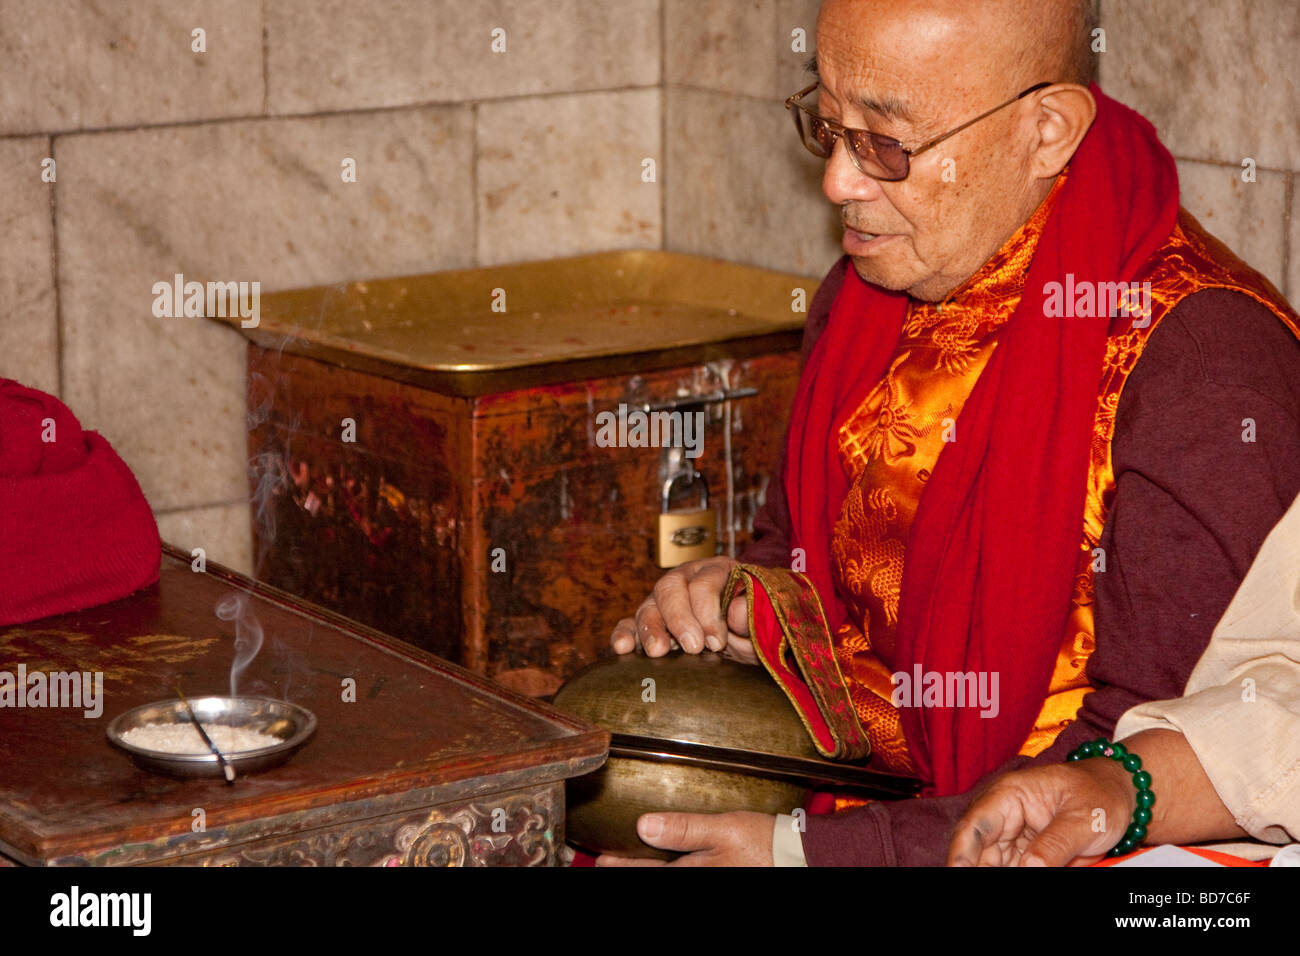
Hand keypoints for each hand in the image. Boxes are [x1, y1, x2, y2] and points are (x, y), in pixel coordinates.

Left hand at [595, 812, 774, 865]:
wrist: (795, 859)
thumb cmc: (761, 844)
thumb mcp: (723, 829)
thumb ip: (684, 829)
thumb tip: (643, 825)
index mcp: (692, 873)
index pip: (647, 871)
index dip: (622, 864)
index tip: (603, 857)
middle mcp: (696, 881)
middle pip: (655, 875)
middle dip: (632, 867)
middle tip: (608, 860)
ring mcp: (706, 880)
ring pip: (668, 874)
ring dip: (650, 868)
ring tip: (632, 860)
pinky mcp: (716, 875)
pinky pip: (686, 872)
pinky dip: (670, 867)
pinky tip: (667, 860)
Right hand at [610, 556, 756, 662]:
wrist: (754, 640)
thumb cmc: (760, 626)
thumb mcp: (766, 621)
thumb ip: (754, 614)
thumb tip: (735, 612)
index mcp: (719, 571)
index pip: (704, 582)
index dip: (708, 612)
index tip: (717, 642)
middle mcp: (687, 579)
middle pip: (670, 588)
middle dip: (679, 618)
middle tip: (693, 647)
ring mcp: (666, 601)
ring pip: (648, 605)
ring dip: (651, 629)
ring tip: (658, 652)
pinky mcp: (652, 623)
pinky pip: (630, 624)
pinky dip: (625, 635)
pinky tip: (623, 648)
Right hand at [947, 758, 1136, 865]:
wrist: (1120, 796)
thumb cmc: (1099, 794)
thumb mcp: (1082, 820)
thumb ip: (1054, 846)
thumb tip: (1029, 869)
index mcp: (1009, 795)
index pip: (974, 826)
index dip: (960, 854)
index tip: (957, 873)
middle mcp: (1003, 816)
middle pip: (977, 852)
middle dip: (978, 870)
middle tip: (984, 889)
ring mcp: (1013, 837)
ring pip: (993, 865)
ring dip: (998, 873)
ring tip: (1034, 868)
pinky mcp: (1025, 854)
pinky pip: (1012, 869)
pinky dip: (1015, 875)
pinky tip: (1037, 869)